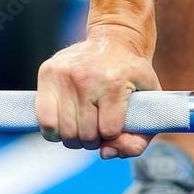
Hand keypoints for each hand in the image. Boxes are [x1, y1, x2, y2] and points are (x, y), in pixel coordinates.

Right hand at [36, 24, 160, 158]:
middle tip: (98, 128)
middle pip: (85, 135)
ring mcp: (65, 74)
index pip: (109, 131)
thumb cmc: (134, 77)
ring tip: (83, 126)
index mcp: (115, 83)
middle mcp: (88, 78)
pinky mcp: (47, 72)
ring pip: (64, 131)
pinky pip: (44, 119)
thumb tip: (105, 154)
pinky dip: (53, 132)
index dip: (114, 135)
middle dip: (94, 140)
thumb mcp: (149, 104)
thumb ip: (138, 140)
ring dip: (75, 138)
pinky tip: (64, 125)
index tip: (116, 125)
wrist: (115, 39)